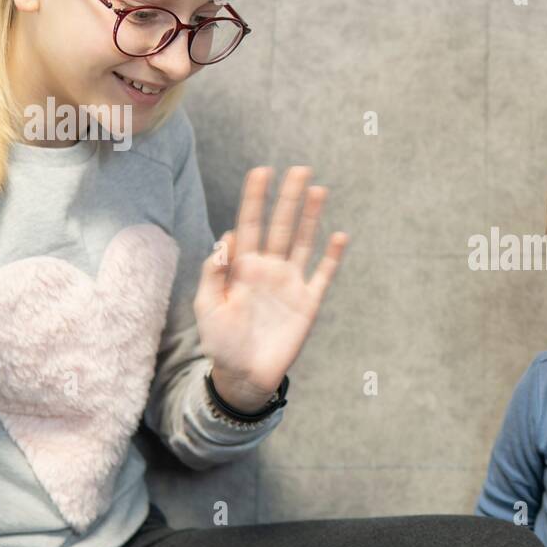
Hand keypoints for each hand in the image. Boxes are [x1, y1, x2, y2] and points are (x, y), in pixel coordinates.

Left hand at [196, 166, 347, 410]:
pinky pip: (323, 274)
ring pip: (303, 242)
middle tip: (299, 169)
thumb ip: (214, 272)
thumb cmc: (221, 342)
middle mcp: (268, 269)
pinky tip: (339, 235)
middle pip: (281, 225)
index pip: (249, 224)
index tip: (262, 171)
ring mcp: (290, 284)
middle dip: (289, 197)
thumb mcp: (207, 306)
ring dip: (311, 217)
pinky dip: (332, 256)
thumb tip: (227, 238)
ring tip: (319, 190)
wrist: (244, 376)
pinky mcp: (308, 302)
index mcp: (241, 267)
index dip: (255, 198)